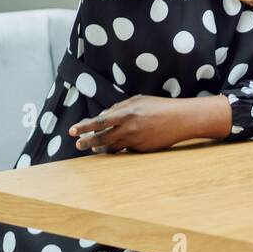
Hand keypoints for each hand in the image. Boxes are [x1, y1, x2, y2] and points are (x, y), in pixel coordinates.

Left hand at [68, 95, 193, 152]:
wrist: (180, 120)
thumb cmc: (159, 106)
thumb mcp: (138, 101)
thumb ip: (119, 108)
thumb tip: (103, 116)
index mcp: (126, 113)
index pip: (98, 122)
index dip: (83, 127)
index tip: (72, 131)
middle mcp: (128, 128)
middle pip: (101, 138)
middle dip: (87, 142)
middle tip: (78, 144)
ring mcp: (134, 141)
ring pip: (111, 147)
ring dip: (100, 147)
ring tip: (94, 148)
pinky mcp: (141, 150)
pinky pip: (125, 149)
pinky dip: (119, 147)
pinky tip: (115, 146)